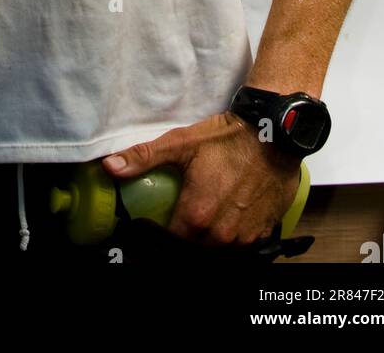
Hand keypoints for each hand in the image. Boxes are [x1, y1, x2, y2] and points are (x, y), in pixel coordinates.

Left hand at [101, 110, 301, 248]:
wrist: (273, 135)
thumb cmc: (226, 139)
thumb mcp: (181, 143)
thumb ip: (143, 157)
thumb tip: (110, 167)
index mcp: (197, 215)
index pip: (171, 239)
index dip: (163, 231)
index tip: (159, 221)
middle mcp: (221, 233)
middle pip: (195, 245)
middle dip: (186, 234)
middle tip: (183, 213)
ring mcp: (244, 236)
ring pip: (219, 248)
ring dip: (210, 236)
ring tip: (207, 214)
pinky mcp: (264, 232)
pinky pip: (242, 244)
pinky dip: (234, 235)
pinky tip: (230, 215)